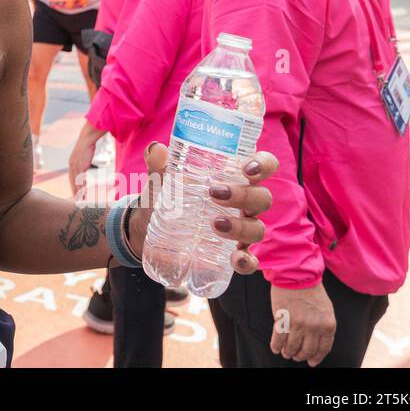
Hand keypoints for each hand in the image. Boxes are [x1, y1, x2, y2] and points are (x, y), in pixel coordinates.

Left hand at [67, 123, 103, 200]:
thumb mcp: (83, 155)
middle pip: (72, 180)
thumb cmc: (87, 146)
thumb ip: (82, 161)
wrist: (87, 139)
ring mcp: (75, 165)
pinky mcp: (80, 165)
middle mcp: (71, 165)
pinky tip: (83, 190)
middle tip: (75, 198)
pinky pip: (80, 177)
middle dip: (74, 189)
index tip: (74, 191)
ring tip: (80, 197)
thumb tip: (84, 165)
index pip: (71, 176)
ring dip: (78, 189)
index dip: (72, 185)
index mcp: (71, 162)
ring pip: (76, 180)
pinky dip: (82, 184)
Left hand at [129, 143, 277, 274]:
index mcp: (232, 178)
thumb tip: (156, 148)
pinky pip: (249, 260)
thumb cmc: (164, 196)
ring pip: (257, 228)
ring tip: (214, 223)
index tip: (247, 168)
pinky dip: (247, 262)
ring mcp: (239, 230)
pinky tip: (237, 260)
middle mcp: (242, 204)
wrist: (145, 229)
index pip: (263, 166)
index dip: (263, 164)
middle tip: (215, 193)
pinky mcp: (228, 254)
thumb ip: (158, 164)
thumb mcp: (159, 180)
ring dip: (241, 226)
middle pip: (261, 198)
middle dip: (244, 196)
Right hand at [270, 283, 335, 365]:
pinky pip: (279, 339)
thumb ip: (323, 326)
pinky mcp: (283, 320)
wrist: (296, 274)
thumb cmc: (311, 291)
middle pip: (307, 350)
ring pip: (292, 347)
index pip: (323, 348)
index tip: (311, 362)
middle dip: (300, 356)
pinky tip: (275, 348)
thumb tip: (316, 343)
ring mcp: (298, 324)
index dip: (316, 357)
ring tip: (285, 353)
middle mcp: (314, 327)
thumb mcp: (326, 310)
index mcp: (328, 325)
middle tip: (296, 356)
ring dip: (288, 352)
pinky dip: (276, 346)